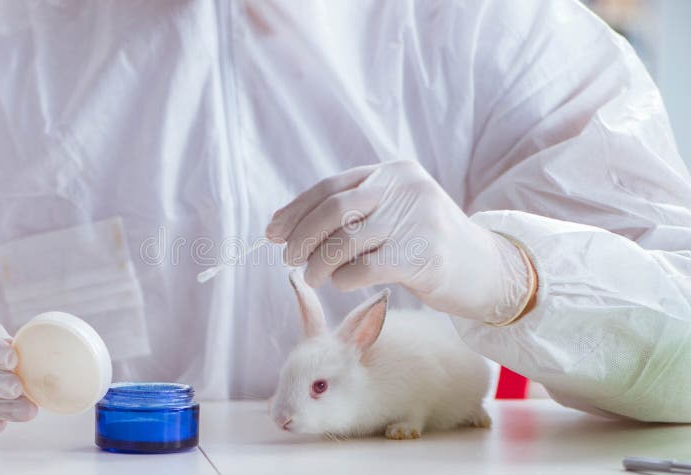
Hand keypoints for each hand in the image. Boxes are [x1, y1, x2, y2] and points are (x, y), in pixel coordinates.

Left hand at [266, 160, 532, 321]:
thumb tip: (287, 225)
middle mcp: (406, 188)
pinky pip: (363, 269)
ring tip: (313, 276)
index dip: (296, 210)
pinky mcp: (422, 256)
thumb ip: (355, 209)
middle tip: (287, 257)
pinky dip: (343, 279)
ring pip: (344, 241)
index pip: (331, 186)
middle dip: (300, 236)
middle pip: (333, 209)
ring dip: (317, 263)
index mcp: (395, 172)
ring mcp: (416, 221)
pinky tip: (342, 283)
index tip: (272, 231)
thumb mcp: (397, 210)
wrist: (488, 268)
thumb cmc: (429, 242)